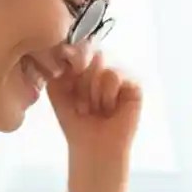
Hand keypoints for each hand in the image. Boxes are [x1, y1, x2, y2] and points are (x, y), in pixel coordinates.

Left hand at [45, 45, 141, 191]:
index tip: (65, 80)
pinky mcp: (134, 84)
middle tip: (83, 104)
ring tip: (96, 108)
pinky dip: (106, 94)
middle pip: (88, 51)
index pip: (78, 44)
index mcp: (86, 61)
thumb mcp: (57, 89)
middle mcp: (104, 63)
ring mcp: (121, 72)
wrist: (92, 147)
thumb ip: (59, 65)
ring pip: (100, 63)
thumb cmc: (75, 120)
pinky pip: (114, 75)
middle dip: (79, 81)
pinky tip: (109, 109)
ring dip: (91, 91)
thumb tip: (68, 48)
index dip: (70, 58)